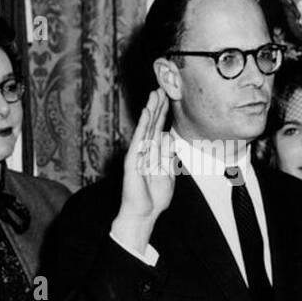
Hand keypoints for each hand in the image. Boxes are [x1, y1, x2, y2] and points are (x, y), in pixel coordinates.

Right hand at [113, 90, 175, 250]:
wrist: (144, 213)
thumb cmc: (154, 197)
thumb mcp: (168, 173)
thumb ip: (168, 156)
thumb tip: (169, 138)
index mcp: (154, 153)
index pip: (159, 128)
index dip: (163, 113)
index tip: (168, 96)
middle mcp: (145, 150)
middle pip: (152, 124)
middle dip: (157, 106)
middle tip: (161, 87)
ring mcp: (138, 153)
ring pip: (146, 128)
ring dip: (150, 110)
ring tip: (154, 94)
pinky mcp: (133, 160)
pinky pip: (139, 140)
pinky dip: (143, 126)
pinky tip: (147, 113)